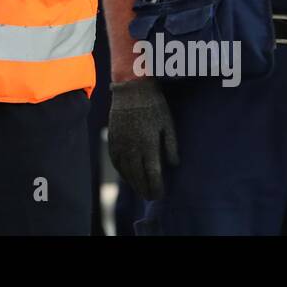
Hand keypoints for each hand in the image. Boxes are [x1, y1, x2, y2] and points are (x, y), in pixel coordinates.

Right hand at [107, 78, 178, 200]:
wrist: (131, 88)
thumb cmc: (154, 104)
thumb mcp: (168, 123)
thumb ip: (171, 145)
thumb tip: (174, 164)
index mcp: (148, 144)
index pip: (152, 174)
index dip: (156, 187)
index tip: (160, 195)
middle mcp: (132, 147)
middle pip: (138, 176)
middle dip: (145, 189)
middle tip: (150, 197)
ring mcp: (120, 143)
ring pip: (125, 170)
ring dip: (132, 183)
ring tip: (139, 190)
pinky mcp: (112, 138)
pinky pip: (115, 160)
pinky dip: (121, 171)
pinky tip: (126, 175)